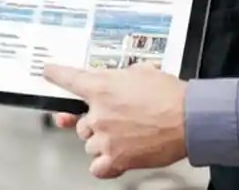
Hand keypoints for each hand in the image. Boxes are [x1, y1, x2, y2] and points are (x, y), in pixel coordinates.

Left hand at [43, 62, 188, 179]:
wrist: (189, 118)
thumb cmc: (170, 96)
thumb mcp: (142, 72)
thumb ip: (121, 76)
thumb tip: (117, 79)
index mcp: (102, 87)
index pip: (69, 79)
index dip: (56, 75)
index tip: (48, 73)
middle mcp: (98, 114)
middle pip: (80, 122)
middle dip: (95, 121)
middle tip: (115, 119)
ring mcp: (105, 138)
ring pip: (89, 144)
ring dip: (102, 142)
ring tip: (125, 135)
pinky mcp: (116, 158)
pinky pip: (97, 167)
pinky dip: (104, 164)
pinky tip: (115, 157)